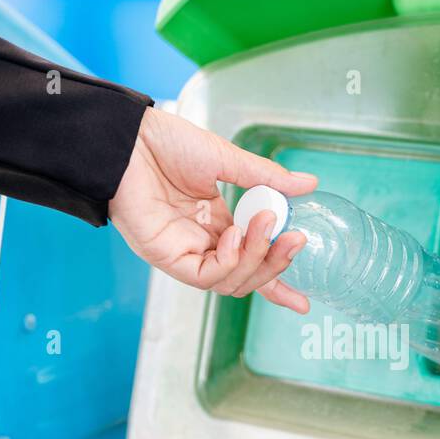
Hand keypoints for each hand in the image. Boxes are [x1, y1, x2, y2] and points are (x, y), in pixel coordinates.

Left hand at [108, 106, 316, 312]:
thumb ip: (267, 179)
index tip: (304, 301)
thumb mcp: (228, 160)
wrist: (131, 137)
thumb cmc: (168, 144)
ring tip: (264, 224)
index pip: (252, 262)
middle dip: (275, 263)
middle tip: (294, 238)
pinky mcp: (166, 256)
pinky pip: (205, 276)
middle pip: (246, 276)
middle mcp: (203, 243)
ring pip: (229, 282)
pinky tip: (233, 235)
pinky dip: (227, 261)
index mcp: (218, 224)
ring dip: (255, 258)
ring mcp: (184, 252)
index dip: (277, 280)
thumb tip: (308, 184)